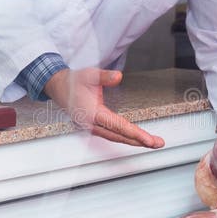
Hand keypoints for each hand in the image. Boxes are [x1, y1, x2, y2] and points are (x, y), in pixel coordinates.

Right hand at [44, 67, 164, 148]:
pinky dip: (125, 138)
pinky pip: (111, 136)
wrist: (58, 88)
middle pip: (120, 136)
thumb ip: (105, 76)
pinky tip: (136, 139)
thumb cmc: (74, 81)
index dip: (136, 134)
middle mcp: (91, 124)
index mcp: (92, 113)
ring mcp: (91, 128)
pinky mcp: (93, 128)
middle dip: (140, 141)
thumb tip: (118, 76)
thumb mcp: (90, 74)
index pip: (118, 126)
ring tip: (151, 143)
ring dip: (134, 142)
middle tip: (158, 143)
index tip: (149, 140)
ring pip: (116, 138)